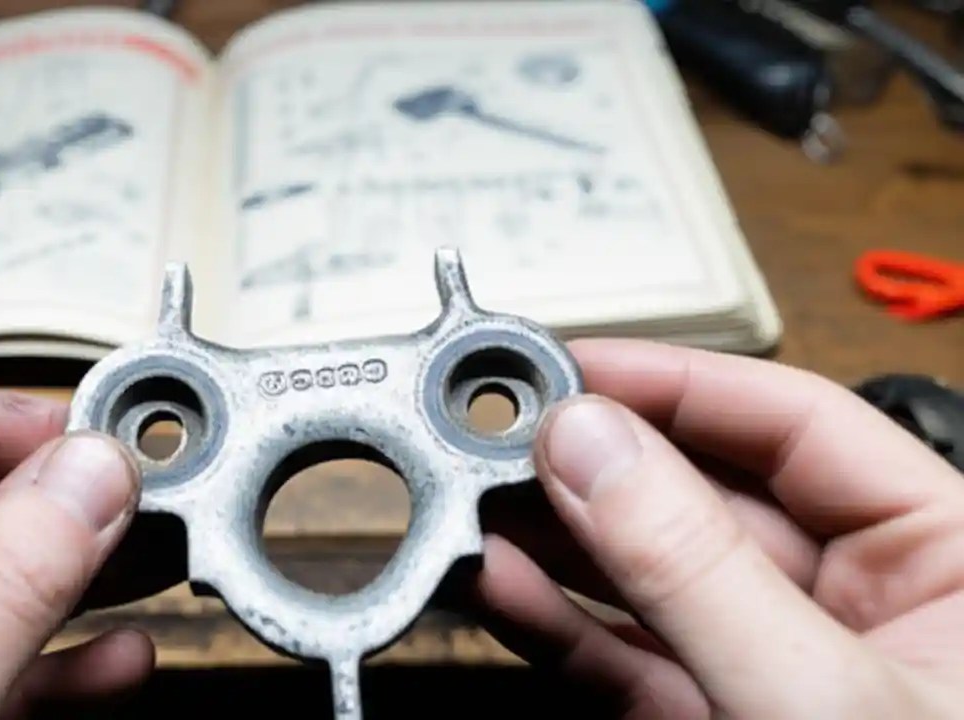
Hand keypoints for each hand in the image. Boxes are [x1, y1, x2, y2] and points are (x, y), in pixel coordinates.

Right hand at [476, 338, 963, 717]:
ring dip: (557, 542)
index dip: (679, 385)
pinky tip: (501, 581)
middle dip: (596, 465)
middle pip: (706, 494)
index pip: (799, 425)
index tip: (573, 367)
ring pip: (650, 576)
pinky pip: (622, 656)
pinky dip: (555, 623)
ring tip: (479, 501)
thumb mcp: (820, 694)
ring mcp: (773, 668)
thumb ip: (697, 568)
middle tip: (502, 434)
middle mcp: (858, 604)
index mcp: (942, 559)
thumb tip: (592, 445)